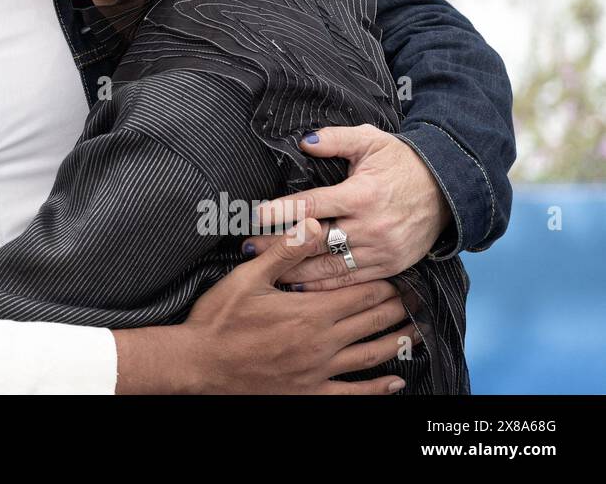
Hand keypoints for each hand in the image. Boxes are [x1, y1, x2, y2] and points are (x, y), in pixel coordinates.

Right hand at [114, 219, 418, 393]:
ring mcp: (319, 371)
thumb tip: (316, 225)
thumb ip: (286, 251)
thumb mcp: (248, 277)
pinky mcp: (310, 392)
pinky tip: (396, 381)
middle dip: (398, 308)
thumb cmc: (219, 318)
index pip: (361, 294)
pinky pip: (354, 393)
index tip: (404, 276)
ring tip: (418, 332)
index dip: (387, 285)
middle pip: (372, 322)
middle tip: (418, 299)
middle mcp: (322, 343)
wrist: (199, 363)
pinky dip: (379, 388)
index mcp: (310, 312)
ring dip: (398, 343)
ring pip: (371, 356)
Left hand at [242, 125, 450, 288]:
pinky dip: (324, 287)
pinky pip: (351, 281)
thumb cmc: (402, 162)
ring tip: (265, 272)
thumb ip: (336, 139)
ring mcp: (381, 250)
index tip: (256, 216)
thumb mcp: (371, 140)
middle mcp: (370, 226)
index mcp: (362, 194)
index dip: (283, 210)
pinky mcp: (390, 266)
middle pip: (315, 240)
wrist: (447, 189)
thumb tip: (305, 141)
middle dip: (279, 245)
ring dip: (295, 271)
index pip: (314, 204)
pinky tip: (298, 286)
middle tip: (248, 248)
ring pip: (330, 266)